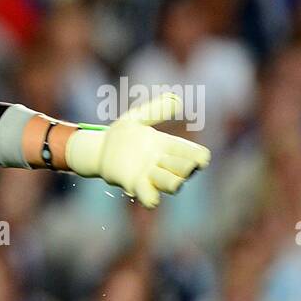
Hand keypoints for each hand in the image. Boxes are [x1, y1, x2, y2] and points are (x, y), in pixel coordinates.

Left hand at [66, 93, 210, 208]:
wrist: (99, 149)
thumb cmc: (121, 134)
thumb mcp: (136, 117)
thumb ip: (156, 109)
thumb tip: (177, 100)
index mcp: (166, 145)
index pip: (190, 152)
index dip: (198, 156)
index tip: (202, 159)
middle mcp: (162, 162)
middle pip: (183, 169)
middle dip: (186, 169)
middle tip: (189, 167)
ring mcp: (149, 175)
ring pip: (169, 183)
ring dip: (173, 183)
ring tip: (177, 184)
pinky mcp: (133, 184)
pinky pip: (147, 194)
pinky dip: (150, 197)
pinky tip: (152, 200)